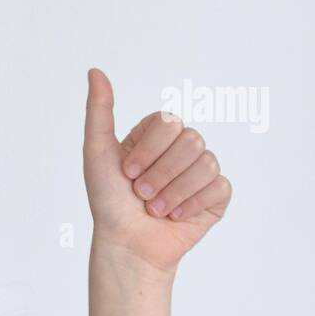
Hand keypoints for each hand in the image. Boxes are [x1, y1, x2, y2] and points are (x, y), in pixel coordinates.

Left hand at [82, 68, 232, 274]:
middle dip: (161, 173)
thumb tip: (95, 71)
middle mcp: (181, 149)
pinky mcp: (216, 196)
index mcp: (156, 134)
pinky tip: (175, 216)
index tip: (127, 173)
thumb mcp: (97, 152)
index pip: (169, 122)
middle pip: (192, 141)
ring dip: (174, 192)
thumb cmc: (108, 200)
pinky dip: (192, 204)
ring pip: (207, 163)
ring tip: (155, 208)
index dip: (148, 151)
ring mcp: (201, 171)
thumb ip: (99, 111)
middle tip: (142, 194)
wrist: (126, 244)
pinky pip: (219, 186)